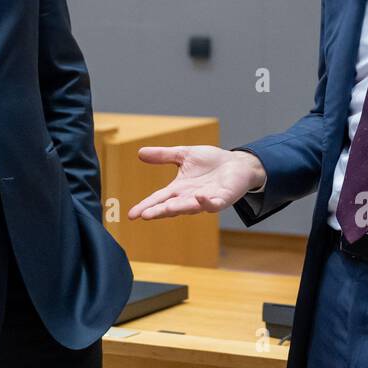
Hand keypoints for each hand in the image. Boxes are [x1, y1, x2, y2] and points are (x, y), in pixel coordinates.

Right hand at [128, 145, 265, 220]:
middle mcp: (190, 197)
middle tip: (145, 215)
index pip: (159, 198)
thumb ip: (163, 156)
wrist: (236, 163)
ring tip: (166, 209)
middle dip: (158, 211)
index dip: (145, 206)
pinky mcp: (222, 199)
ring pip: (190, 207)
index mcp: (179, 189)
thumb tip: (139, 152)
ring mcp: (206, 200)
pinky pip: (214, 204)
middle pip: (171, 206)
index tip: (131, 214)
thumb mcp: (183, 155)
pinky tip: (199, 198)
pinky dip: (206, 202)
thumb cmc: (210, 161)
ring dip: (179, 208)